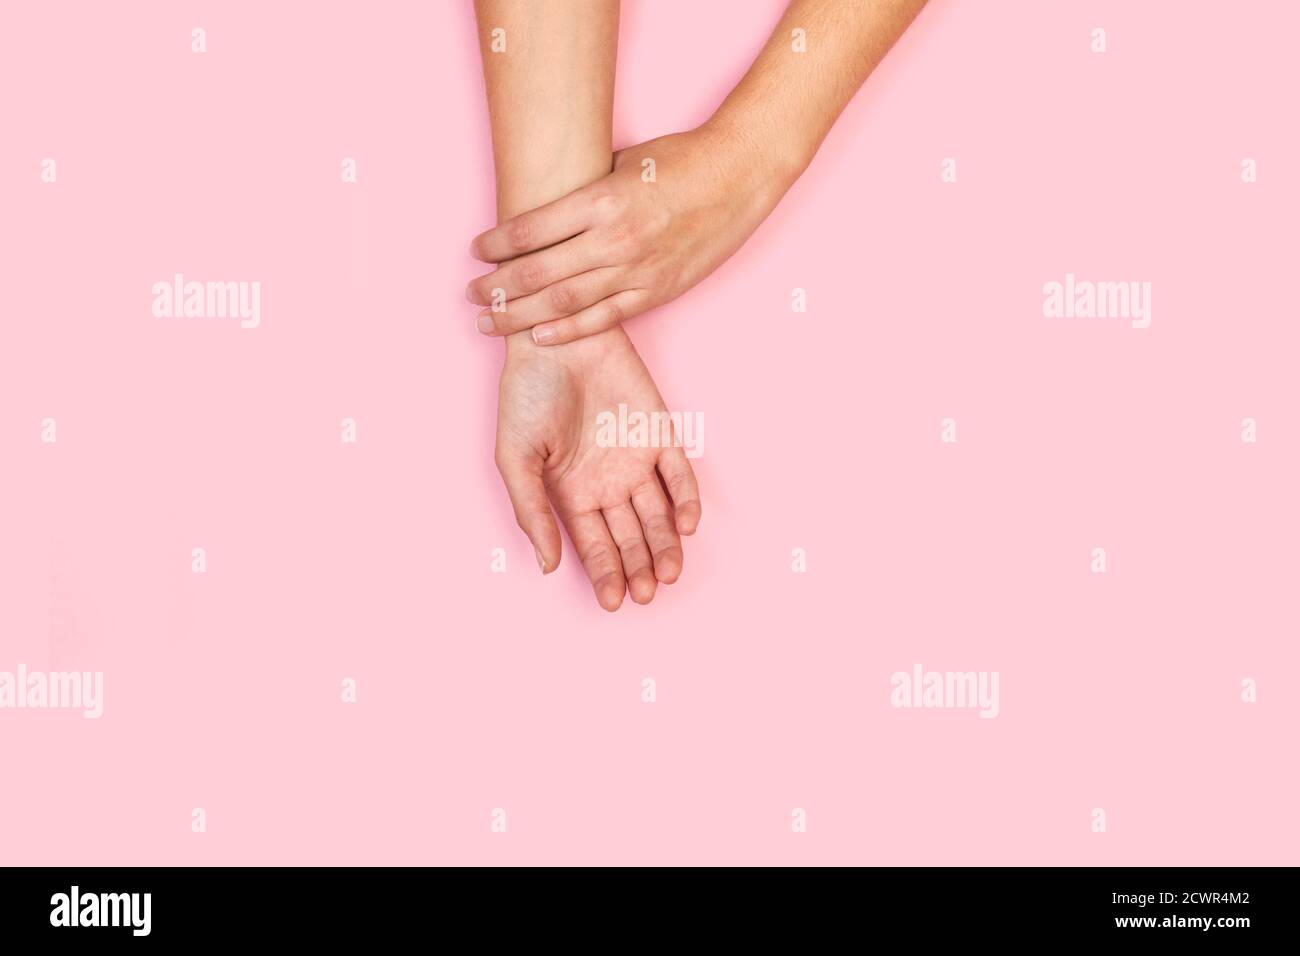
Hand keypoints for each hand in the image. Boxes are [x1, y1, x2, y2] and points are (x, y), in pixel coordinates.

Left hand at [467, 123, 791, 344]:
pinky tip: (540, 335)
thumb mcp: (621, 162)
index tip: (475, 251)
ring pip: (565, 302)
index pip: (530, 230)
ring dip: (520, 314)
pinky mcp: (657, 291)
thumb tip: (541, 212)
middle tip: (470, 293)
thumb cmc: (679, 161)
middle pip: (538, 272)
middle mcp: (615, 238)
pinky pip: (605, 318)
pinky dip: (569, 330)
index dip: (495, 244)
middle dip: (497, 286)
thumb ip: (583, 190)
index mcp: (601, 199)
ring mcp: (637, 270)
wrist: (738, 176)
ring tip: (489, 321)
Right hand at [495, 326, 701, 609]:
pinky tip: (686, 526)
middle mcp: (607, 483)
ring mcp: (636, 459)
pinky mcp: (661, 432)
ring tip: (668, 573)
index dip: (605, 574)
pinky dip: (686, 500)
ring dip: (666, 546)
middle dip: (639, 569)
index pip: (595, 546)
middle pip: (631, 538)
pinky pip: (680, 474)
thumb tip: (548, 565)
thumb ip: (532, 511)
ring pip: (659, 515)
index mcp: (571, 493)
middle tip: (646, 594)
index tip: (614, 602)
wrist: (554, 336)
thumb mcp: (515, 458)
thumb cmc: (526, 395)